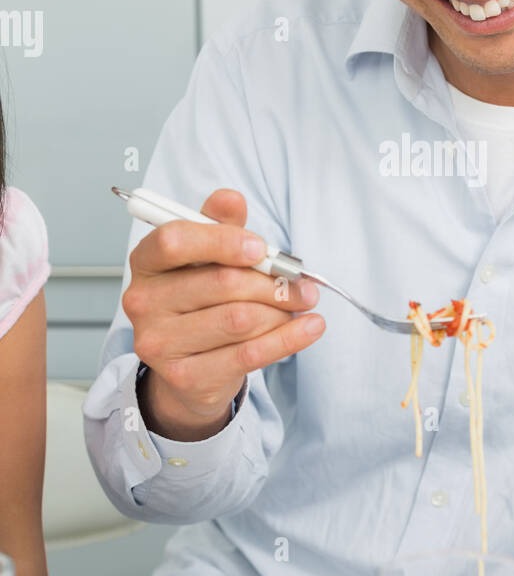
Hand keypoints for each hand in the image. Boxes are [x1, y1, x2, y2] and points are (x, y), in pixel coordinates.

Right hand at [123, 188, 323, 437]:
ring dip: (281, 311)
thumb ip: (219, 225)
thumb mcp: (206, 257)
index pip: (175, 241)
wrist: (188, 368)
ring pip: (239, 320)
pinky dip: (288, 339)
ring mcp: (159, 343)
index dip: (223, 241)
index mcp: (146, 262)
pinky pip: (248, 354)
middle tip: (303, 285)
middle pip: (220, 284)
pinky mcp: (184, 377)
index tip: (261, 249)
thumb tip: (230, 198)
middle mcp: (143, 302)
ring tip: (300, 306)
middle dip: (272, 282)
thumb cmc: (200, 301)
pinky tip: (309, 328)